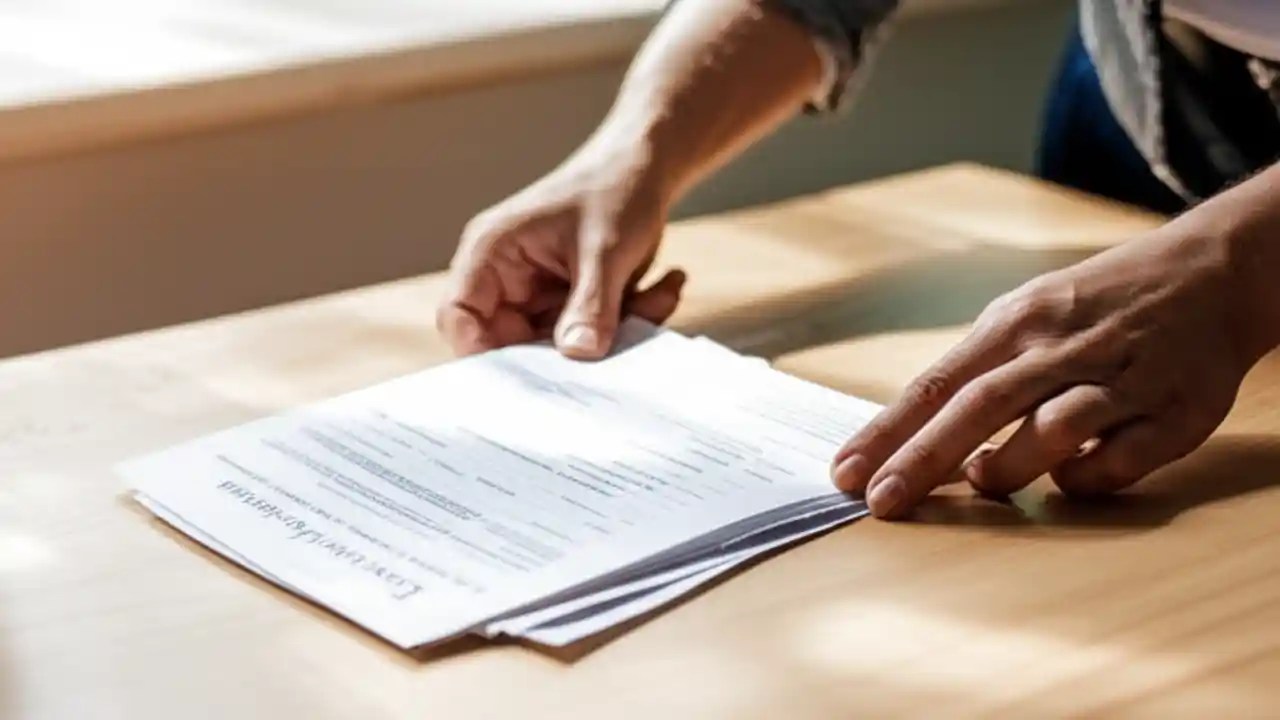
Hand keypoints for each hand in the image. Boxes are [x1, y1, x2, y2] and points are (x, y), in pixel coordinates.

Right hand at [437, 141, 684, 358]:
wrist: (647, 167)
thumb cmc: (614, 189)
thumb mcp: (605, 249)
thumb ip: (591, 304)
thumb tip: (577, 355)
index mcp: (491, 252)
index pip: (457, 315)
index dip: (478, 350)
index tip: (527, 372)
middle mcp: (506, 278)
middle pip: (513, 344)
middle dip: (569, 350)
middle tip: (612, 341)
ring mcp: (539, 295)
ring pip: (561, 347)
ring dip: (612, 334)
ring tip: (653, 299)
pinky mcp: (569, 305)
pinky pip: (591, 336)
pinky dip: (630, 321)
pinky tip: (662, 288)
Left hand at [830, 228, 1264, 518]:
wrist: (1214, 272)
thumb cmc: (1096, 306)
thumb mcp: (1027, 315)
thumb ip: (977, 375)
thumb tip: (914, 438)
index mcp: (1017, 322)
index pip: (937, 382)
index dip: (888, 431)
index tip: (846, 472)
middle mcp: (1061, 347)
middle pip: (980, 406)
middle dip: (923, 458)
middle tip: (881, 501)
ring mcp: (1120, 378)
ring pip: (1051, 430)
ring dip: (1007, 466)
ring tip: (982, 482)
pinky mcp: (1176, 411)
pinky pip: (1122, 459)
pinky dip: (1087, 478)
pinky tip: (1068, 480)